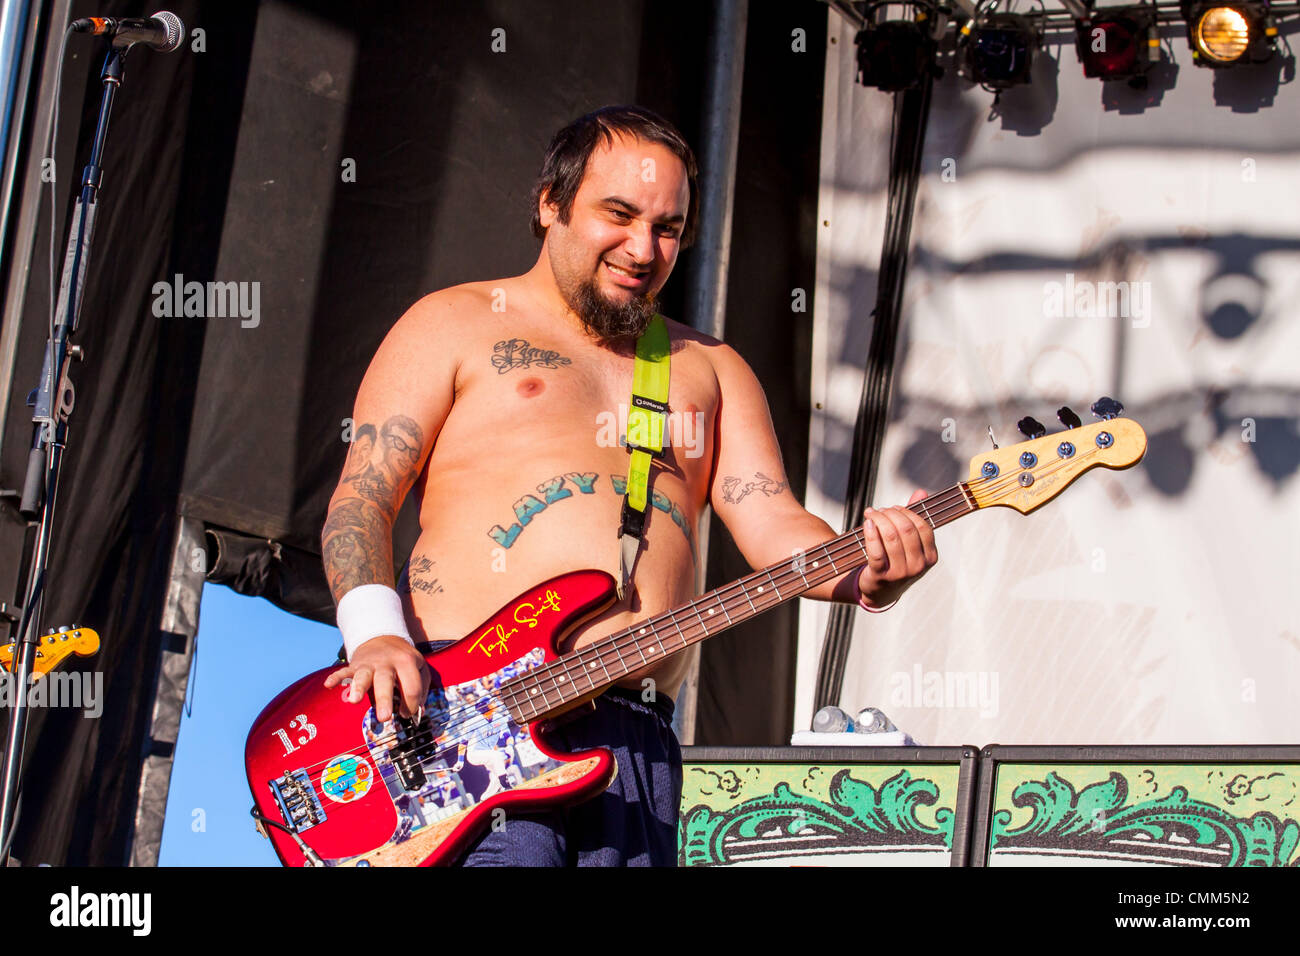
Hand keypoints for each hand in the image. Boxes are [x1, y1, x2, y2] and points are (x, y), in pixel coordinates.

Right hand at [324, 635, 430, 721]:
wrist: (383, 637)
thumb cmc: (403, 659)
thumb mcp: (420, 667)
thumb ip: (421, 688)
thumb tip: (416, 712)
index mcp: (406, 663)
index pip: (412, 687)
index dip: (411, 705)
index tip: (407, 714)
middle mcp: (387, 663)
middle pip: (386, 682)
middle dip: (385, 700)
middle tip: (384, 717)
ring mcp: (369, 664)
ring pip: (363, 676)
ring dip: (358, 688)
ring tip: (354, 701)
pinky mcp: (354, 665)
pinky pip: (344, 671)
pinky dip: (336, 678)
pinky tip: (329, 685)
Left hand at [856, 489, 938, 609]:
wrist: (880, 592)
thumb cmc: (896, 561)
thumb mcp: (910, 543)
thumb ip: (915, 518)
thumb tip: (921, 491)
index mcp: (930, 557)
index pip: (922, 527)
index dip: (907, 512)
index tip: (893, 508)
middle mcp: (918, 567)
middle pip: (906, 529)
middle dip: (890, 514)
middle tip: (879, 511)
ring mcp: (900, 573)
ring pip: (890, 537)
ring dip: (878, 520)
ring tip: (870, 514)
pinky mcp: (880, 576)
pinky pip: (875, 550)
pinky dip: (870, 533)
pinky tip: (867, 523)